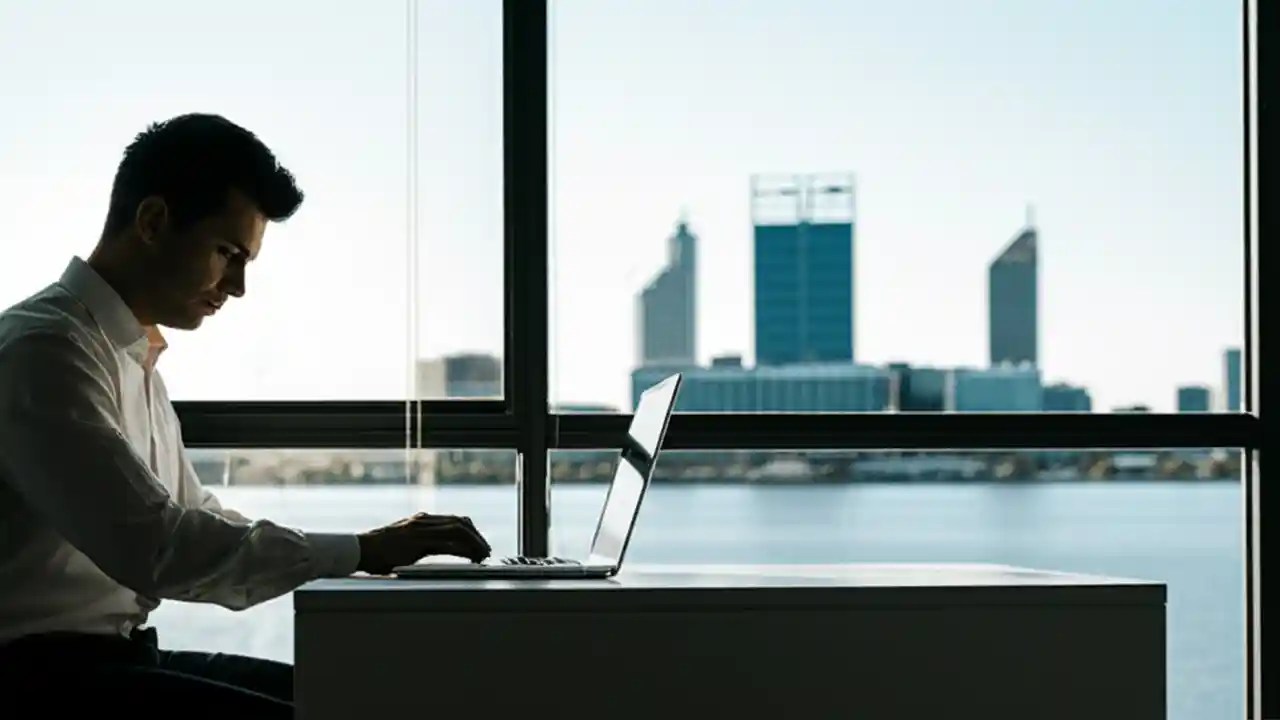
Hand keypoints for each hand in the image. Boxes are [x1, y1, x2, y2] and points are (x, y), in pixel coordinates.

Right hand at [356, 512, 491, 573]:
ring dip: (474, 543)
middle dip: (477, 537)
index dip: (471, 531)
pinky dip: (462, 550)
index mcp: (421, 520)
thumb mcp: (403, 540)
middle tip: (485, 551)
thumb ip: (420, 541)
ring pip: (457, 531)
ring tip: (482, 555)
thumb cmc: (379, 550)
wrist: (359, 549)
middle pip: (461, 523)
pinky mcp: (416, 543)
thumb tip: (438, 547)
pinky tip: (470, 558)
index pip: (455, 521)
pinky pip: (445, 544)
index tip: (480, 543)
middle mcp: (423, 521)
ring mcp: (420, 530)